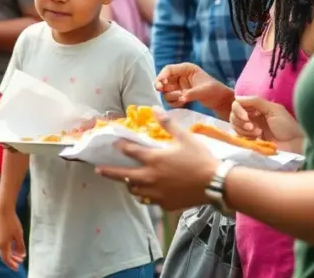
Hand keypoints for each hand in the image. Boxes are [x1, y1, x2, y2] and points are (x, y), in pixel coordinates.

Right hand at [0, 208, 25, 269]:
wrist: (4, 211)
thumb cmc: (12, 223)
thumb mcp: (19, 235)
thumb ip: (20, 246)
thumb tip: (22, 255)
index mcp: (3, 245)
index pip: (6, 259)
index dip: (12, 264)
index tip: (17, 268)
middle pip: (5, 256)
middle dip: (12, 261)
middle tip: (19, 264)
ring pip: (5, 251)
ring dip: (12, 255)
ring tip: (20, 257)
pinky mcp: (0, 234)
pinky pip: (4, 246)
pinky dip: (10, 249)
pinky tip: (16, 248)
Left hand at [95, 111, 218, 210]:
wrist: (215, 183)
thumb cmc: (200, 158)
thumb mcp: (184, 137)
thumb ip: (167, 123)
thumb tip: (154, 108)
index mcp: (153, 159)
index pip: (130, 151)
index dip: (120, 146)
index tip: (114, 143)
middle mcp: (150, 177)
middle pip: (123, 175)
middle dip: (109, 172)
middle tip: (98, 169)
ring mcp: (157, 193)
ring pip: (135, 191)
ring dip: (128, 184)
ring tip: (126, 181)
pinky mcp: (165, 204)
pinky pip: (149, 200)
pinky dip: (145, 196)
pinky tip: (146, 193)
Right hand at [155, 63, 232, 111]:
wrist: (220, 101)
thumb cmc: (214, 91)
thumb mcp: (204, 90)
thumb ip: (191, 93)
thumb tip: (181, 98)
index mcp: (186, 69)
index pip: (169, 69)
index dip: (162, 75)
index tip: (160, 84)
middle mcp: (180, 76)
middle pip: (163, 79)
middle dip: (161, 85)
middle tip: (160, 89)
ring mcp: (178, 86)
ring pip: (166, 91)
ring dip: (171, 96)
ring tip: (182, 99)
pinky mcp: (179, 95)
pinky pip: (170, 100)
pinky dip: (175, 103)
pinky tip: (183, 103)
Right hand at [231, 96, 304, 154]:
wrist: (294, 145)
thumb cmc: (287, 126)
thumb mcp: (273, 109)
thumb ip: (255, 101)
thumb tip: (237, 98)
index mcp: (257, 108)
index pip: (238, 104)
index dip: (238, 109)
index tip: (246, 116)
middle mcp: (251, 117)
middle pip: (233, 115)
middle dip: (240, 120)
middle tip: (252, 126)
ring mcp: (250, 129)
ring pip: (235, 125)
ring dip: (244, 129)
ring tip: (258, 133)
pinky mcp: (250, 141)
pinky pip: (239, 136)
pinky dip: (246, 136)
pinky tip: (257, 139)